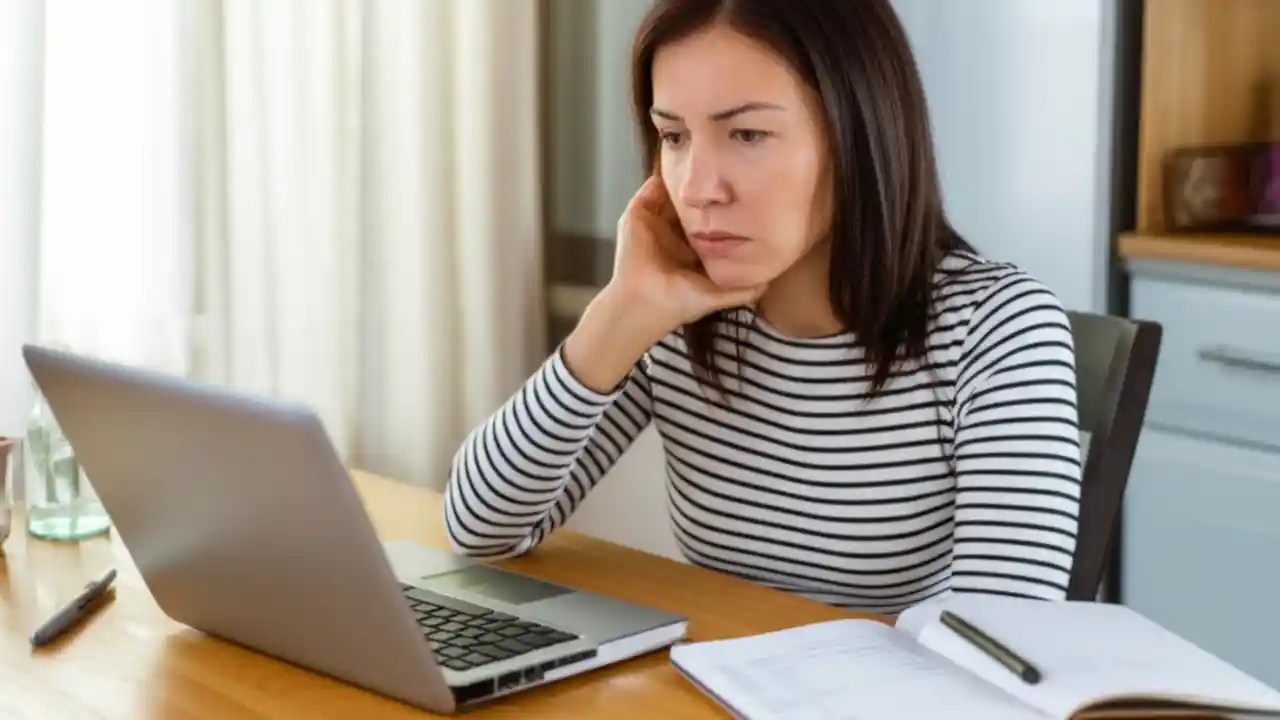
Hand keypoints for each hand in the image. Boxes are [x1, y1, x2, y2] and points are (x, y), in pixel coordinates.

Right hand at [561, 177, 764, 393]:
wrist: (645, 303)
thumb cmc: (679, 302)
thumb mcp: (716, 295)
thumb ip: (741, 290)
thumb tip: (769, 284)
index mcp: (689, 250)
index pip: (708, 223)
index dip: (723, 212)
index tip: (743, 195)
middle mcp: (671, 234)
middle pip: (690, 205)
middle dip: (705, 192)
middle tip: (726, 170)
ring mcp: (653, 222)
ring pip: (671, 194)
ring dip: (683, 181)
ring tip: (701, 160)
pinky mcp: (637, 215)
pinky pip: (650, 189)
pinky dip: (662, 178)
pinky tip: (679, 166)